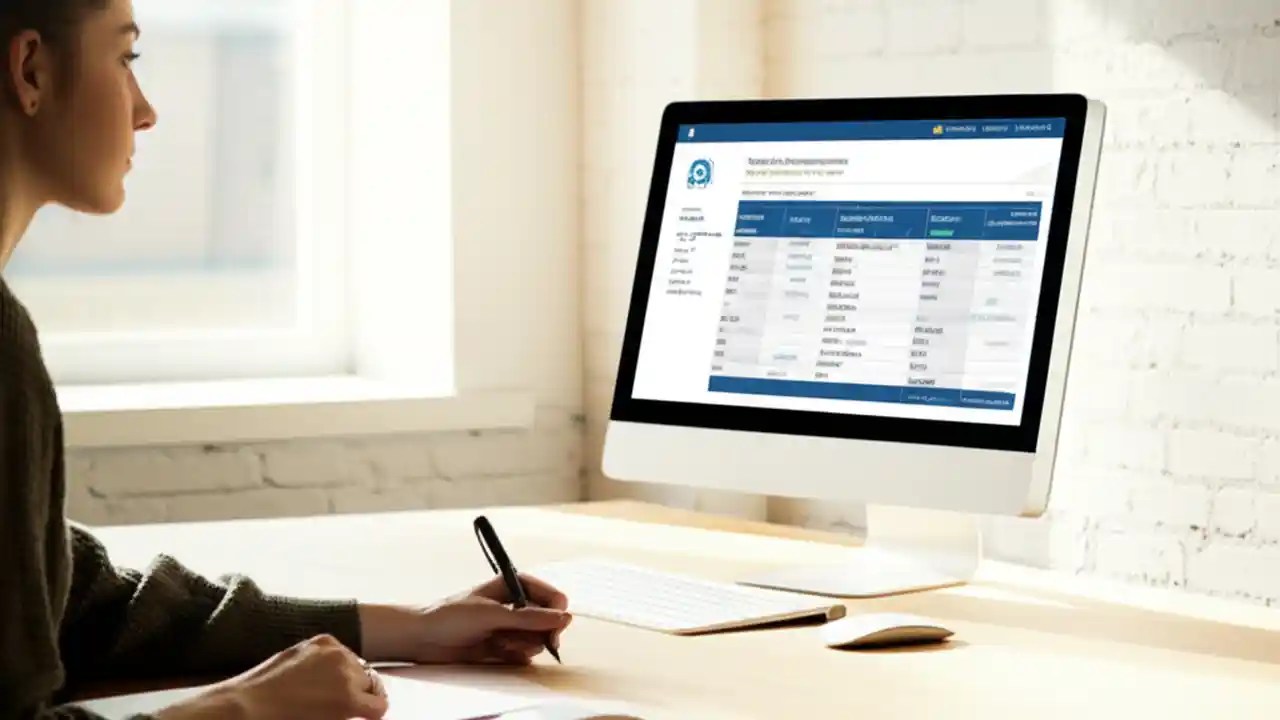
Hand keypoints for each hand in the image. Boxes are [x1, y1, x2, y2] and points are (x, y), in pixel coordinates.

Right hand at [154, 634, 387, 719]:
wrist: (247, 706)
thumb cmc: (260, 690)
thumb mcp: (292, 661)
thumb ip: (316, 663)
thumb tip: (331, 680)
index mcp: (325, 642)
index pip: (351, 661)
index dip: (350, 681)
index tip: (341, 692)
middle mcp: (339, 654)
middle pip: (363, 674)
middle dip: (356, 690)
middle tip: (335, 707)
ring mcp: (346, 675)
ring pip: (371, 689)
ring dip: (360, 702)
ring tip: (338, 712)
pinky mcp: (348, 700)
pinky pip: (378, 707)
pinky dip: (372, 713)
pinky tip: (360, 718)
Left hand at [359, 574, 571, 664]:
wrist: (422, 638)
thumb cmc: (451, 616)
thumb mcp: (493, 614)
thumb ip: (529, 617)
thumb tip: (564, 617)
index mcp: (513, 586)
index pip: (550, 595)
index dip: (556, 610)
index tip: (557, 625)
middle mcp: (514, 605)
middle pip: (547, 620)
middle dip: (541, 632)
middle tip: (530, 642)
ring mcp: (509, 627)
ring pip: (537, 639)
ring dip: (524, 644)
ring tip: (501, 644)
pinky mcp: (503, 647)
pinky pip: (524, 654)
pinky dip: (516, 655)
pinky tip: (497, 652)